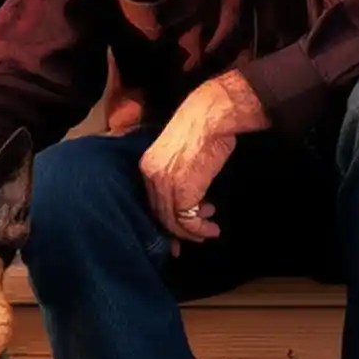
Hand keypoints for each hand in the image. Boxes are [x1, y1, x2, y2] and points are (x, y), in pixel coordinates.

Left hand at [139, 71, 269, 253]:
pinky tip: (211, 229)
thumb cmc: (202, 128)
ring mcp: (165, 185)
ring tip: (208, 232)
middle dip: (176, 232)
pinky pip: (187, 220)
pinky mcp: (183, 191)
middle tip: (192, 241)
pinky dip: (200, 229)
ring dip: (192, 232)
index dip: (164, 219)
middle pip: (159, 214)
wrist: (210, 116)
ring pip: (173, 221)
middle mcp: (151, 177)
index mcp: (147, 166)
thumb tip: (187, 196)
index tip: (175, 232)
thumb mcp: (180, 152)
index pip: (151, 201)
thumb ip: (177, 174)